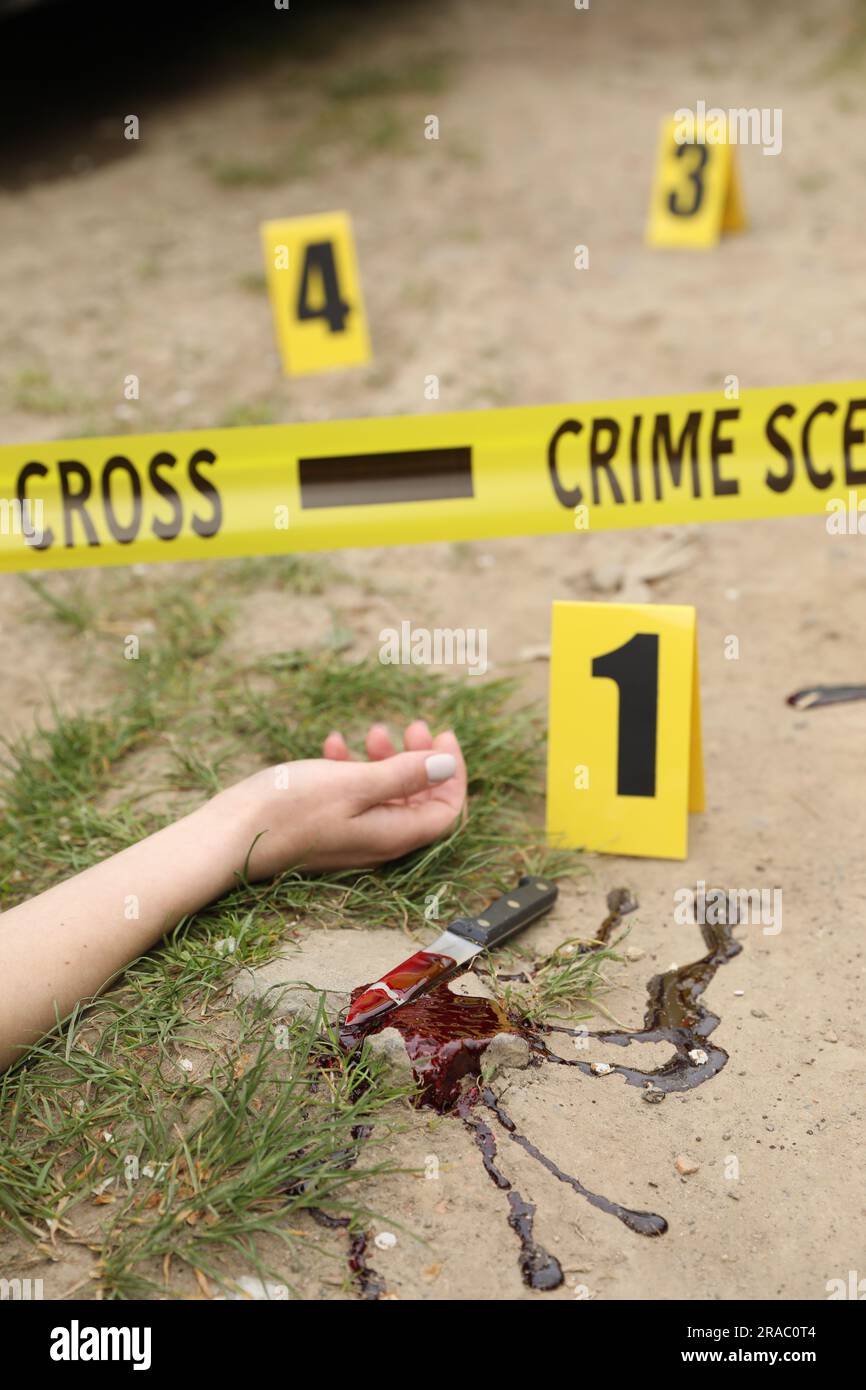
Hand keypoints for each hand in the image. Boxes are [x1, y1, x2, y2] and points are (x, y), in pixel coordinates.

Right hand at [216, 720, 466, 876]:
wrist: (228, 836)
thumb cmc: (290, 808)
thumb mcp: (353, 784)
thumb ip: (404, 775)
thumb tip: (448, 766)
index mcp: (393, 835)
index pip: (445, 810)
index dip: (452, 773)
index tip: (444, 736)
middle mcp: (377, 841)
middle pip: (417, 800)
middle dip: (420, 760)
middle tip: (412, 726)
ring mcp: (350, 835)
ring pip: (384, 794)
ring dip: (385, 759)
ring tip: (371, 731)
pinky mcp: (325, 827)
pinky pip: (352, 796)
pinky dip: (350, 768)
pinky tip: (332, 743)